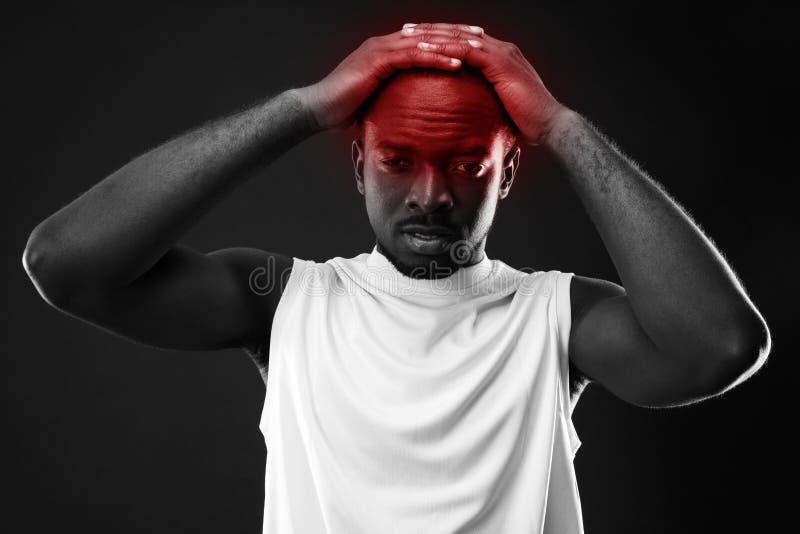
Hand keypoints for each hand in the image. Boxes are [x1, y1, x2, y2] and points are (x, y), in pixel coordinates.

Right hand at [295, 24, 484, 130]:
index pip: (424, 39)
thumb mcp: (376, 100)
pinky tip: (456, 64)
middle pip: (428, 34)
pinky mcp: (377, 60)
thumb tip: (409, 114)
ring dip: (453, 44)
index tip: (474, 44)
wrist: (318, 109)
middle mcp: (385, 44)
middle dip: (457, 35)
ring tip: (479, 48)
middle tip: (484, 36)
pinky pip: (413, 56)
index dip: (449, 40)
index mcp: (387, 51)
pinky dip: (436, 58)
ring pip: (425, 41)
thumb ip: (393, 98)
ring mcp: (380, 49)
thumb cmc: (343, 109)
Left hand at [400, 22, 569, 145]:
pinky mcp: (500, 63)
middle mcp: (500, 49)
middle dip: (432, 29)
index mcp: (500, 57)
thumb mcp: (499, 107)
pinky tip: (425, 49)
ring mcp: (501, 53)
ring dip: (433, 34)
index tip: (418, 39)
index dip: (442, 38)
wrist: (549, 124)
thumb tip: (469, 114)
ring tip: (409, 34)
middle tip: (406, 28)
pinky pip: (466, 50)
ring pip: (460, 36)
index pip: (466, 40)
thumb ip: (484, 101)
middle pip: (459, 32)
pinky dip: (445, 48)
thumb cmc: (527, 122)